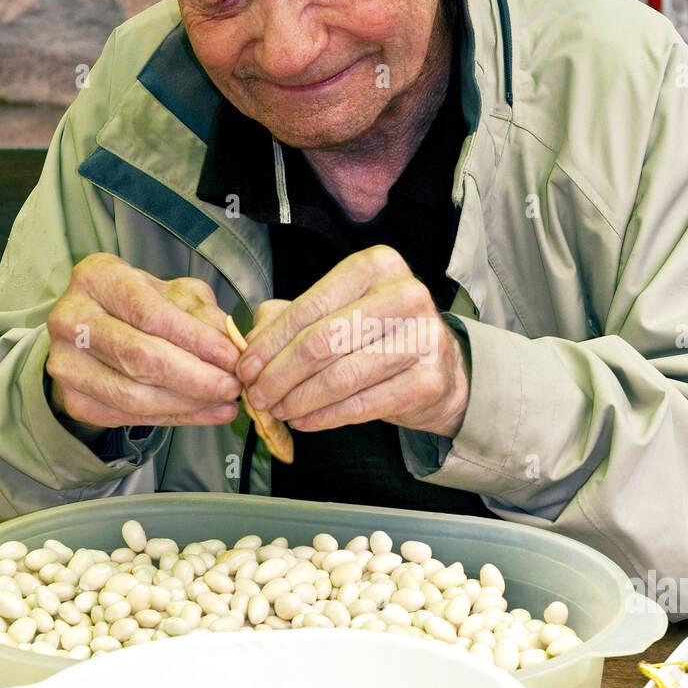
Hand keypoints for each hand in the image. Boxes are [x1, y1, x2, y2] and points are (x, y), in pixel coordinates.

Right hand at [46, 252, 241, 429]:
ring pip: (134, 395)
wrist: (97, 329)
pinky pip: (129, 417)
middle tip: (232, 387)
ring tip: (224, 402)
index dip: (195, 339)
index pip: (150, 314)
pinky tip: (204, 412)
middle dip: (195, 378)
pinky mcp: (74, 399)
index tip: (231, 357)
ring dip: (187, 404)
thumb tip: (230, 347)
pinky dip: (174, 419)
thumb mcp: (174, 294)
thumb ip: (202, 315)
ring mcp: (65, 363)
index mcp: (97, 278)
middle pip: (139, 357)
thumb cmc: (141, 305)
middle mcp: (71, 319)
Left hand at [236, 245, 469, 437]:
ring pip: (341, 377)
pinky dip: (325, 417)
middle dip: (279, 374)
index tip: (245, 367)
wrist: (442, 365)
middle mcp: (405, 296)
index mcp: (377, 266)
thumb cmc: (380, 334)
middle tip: (257, 396)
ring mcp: (423, 339)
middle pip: (323, 342)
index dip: (270, 342)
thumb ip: (290, 319)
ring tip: (277, 410)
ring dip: (299, 399)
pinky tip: (304, 421)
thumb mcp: (337, 311)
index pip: (310, 306)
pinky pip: (363, 405)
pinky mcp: (428, 381)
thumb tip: (248, 345)